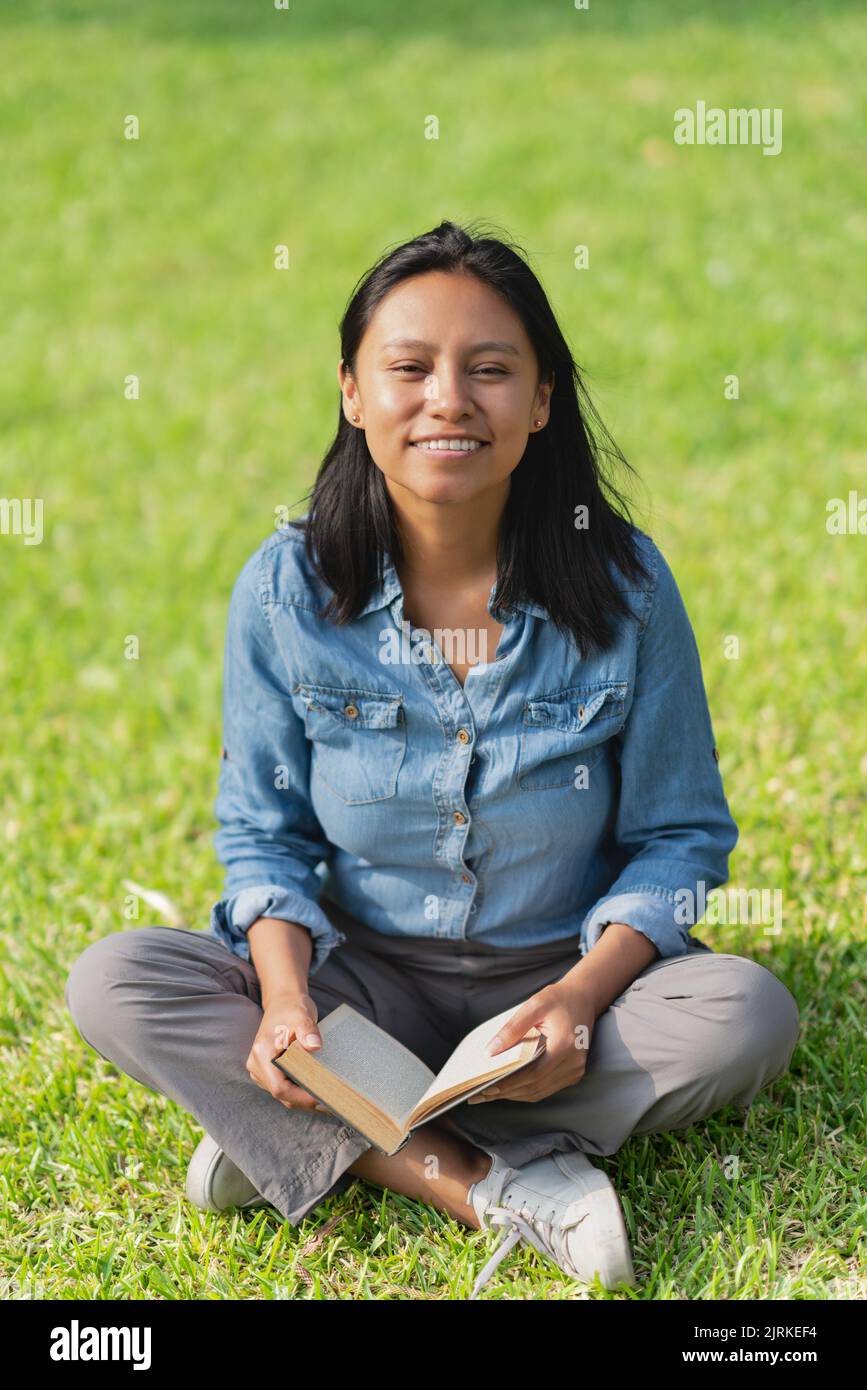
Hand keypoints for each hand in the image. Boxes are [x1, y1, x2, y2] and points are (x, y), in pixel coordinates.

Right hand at [246, 992, 332, 1114]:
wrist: (283, 1002)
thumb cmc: (292, 1008)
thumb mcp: (301, 1016)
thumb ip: (307, 1031)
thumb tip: (315, 1046)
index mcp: (261, 1054)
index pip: (278, 1087)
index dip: (300, 1097)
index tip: (322, 1097)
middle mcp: (257, 1065)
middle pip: (281, 1094)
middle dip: (305, 1100)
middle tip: (332, 1102)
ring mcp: (261, 1070)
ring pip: (284, 1094)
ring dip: (304, 1098)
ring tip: (329, 1098)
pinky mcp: (269, 1071)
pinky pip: (285, 1087)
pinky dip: (301, 1091)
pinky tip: (319, 1090)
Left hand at [467, 981, 596, 1104]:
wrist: (584, 998)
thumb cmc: (559, 999)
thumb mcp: (534, 1006)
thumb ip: (512, 1029)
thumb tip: (490, 1051)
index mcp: (565, 1045)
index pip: (533, 1073)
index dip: (509, 1083)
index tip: (487, 1087)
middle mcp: (574, 1062)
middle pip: (536, 1086)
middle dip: (507, 1092)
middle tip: (482, 1094)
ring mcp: (576, 1070)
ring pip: (540, 1091)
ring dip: (515, 1095)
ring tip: (491, 1094)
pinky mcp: (574, 1073)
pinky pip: (547, 1088)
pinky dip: (527, 1090)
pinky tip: (510, 1088)